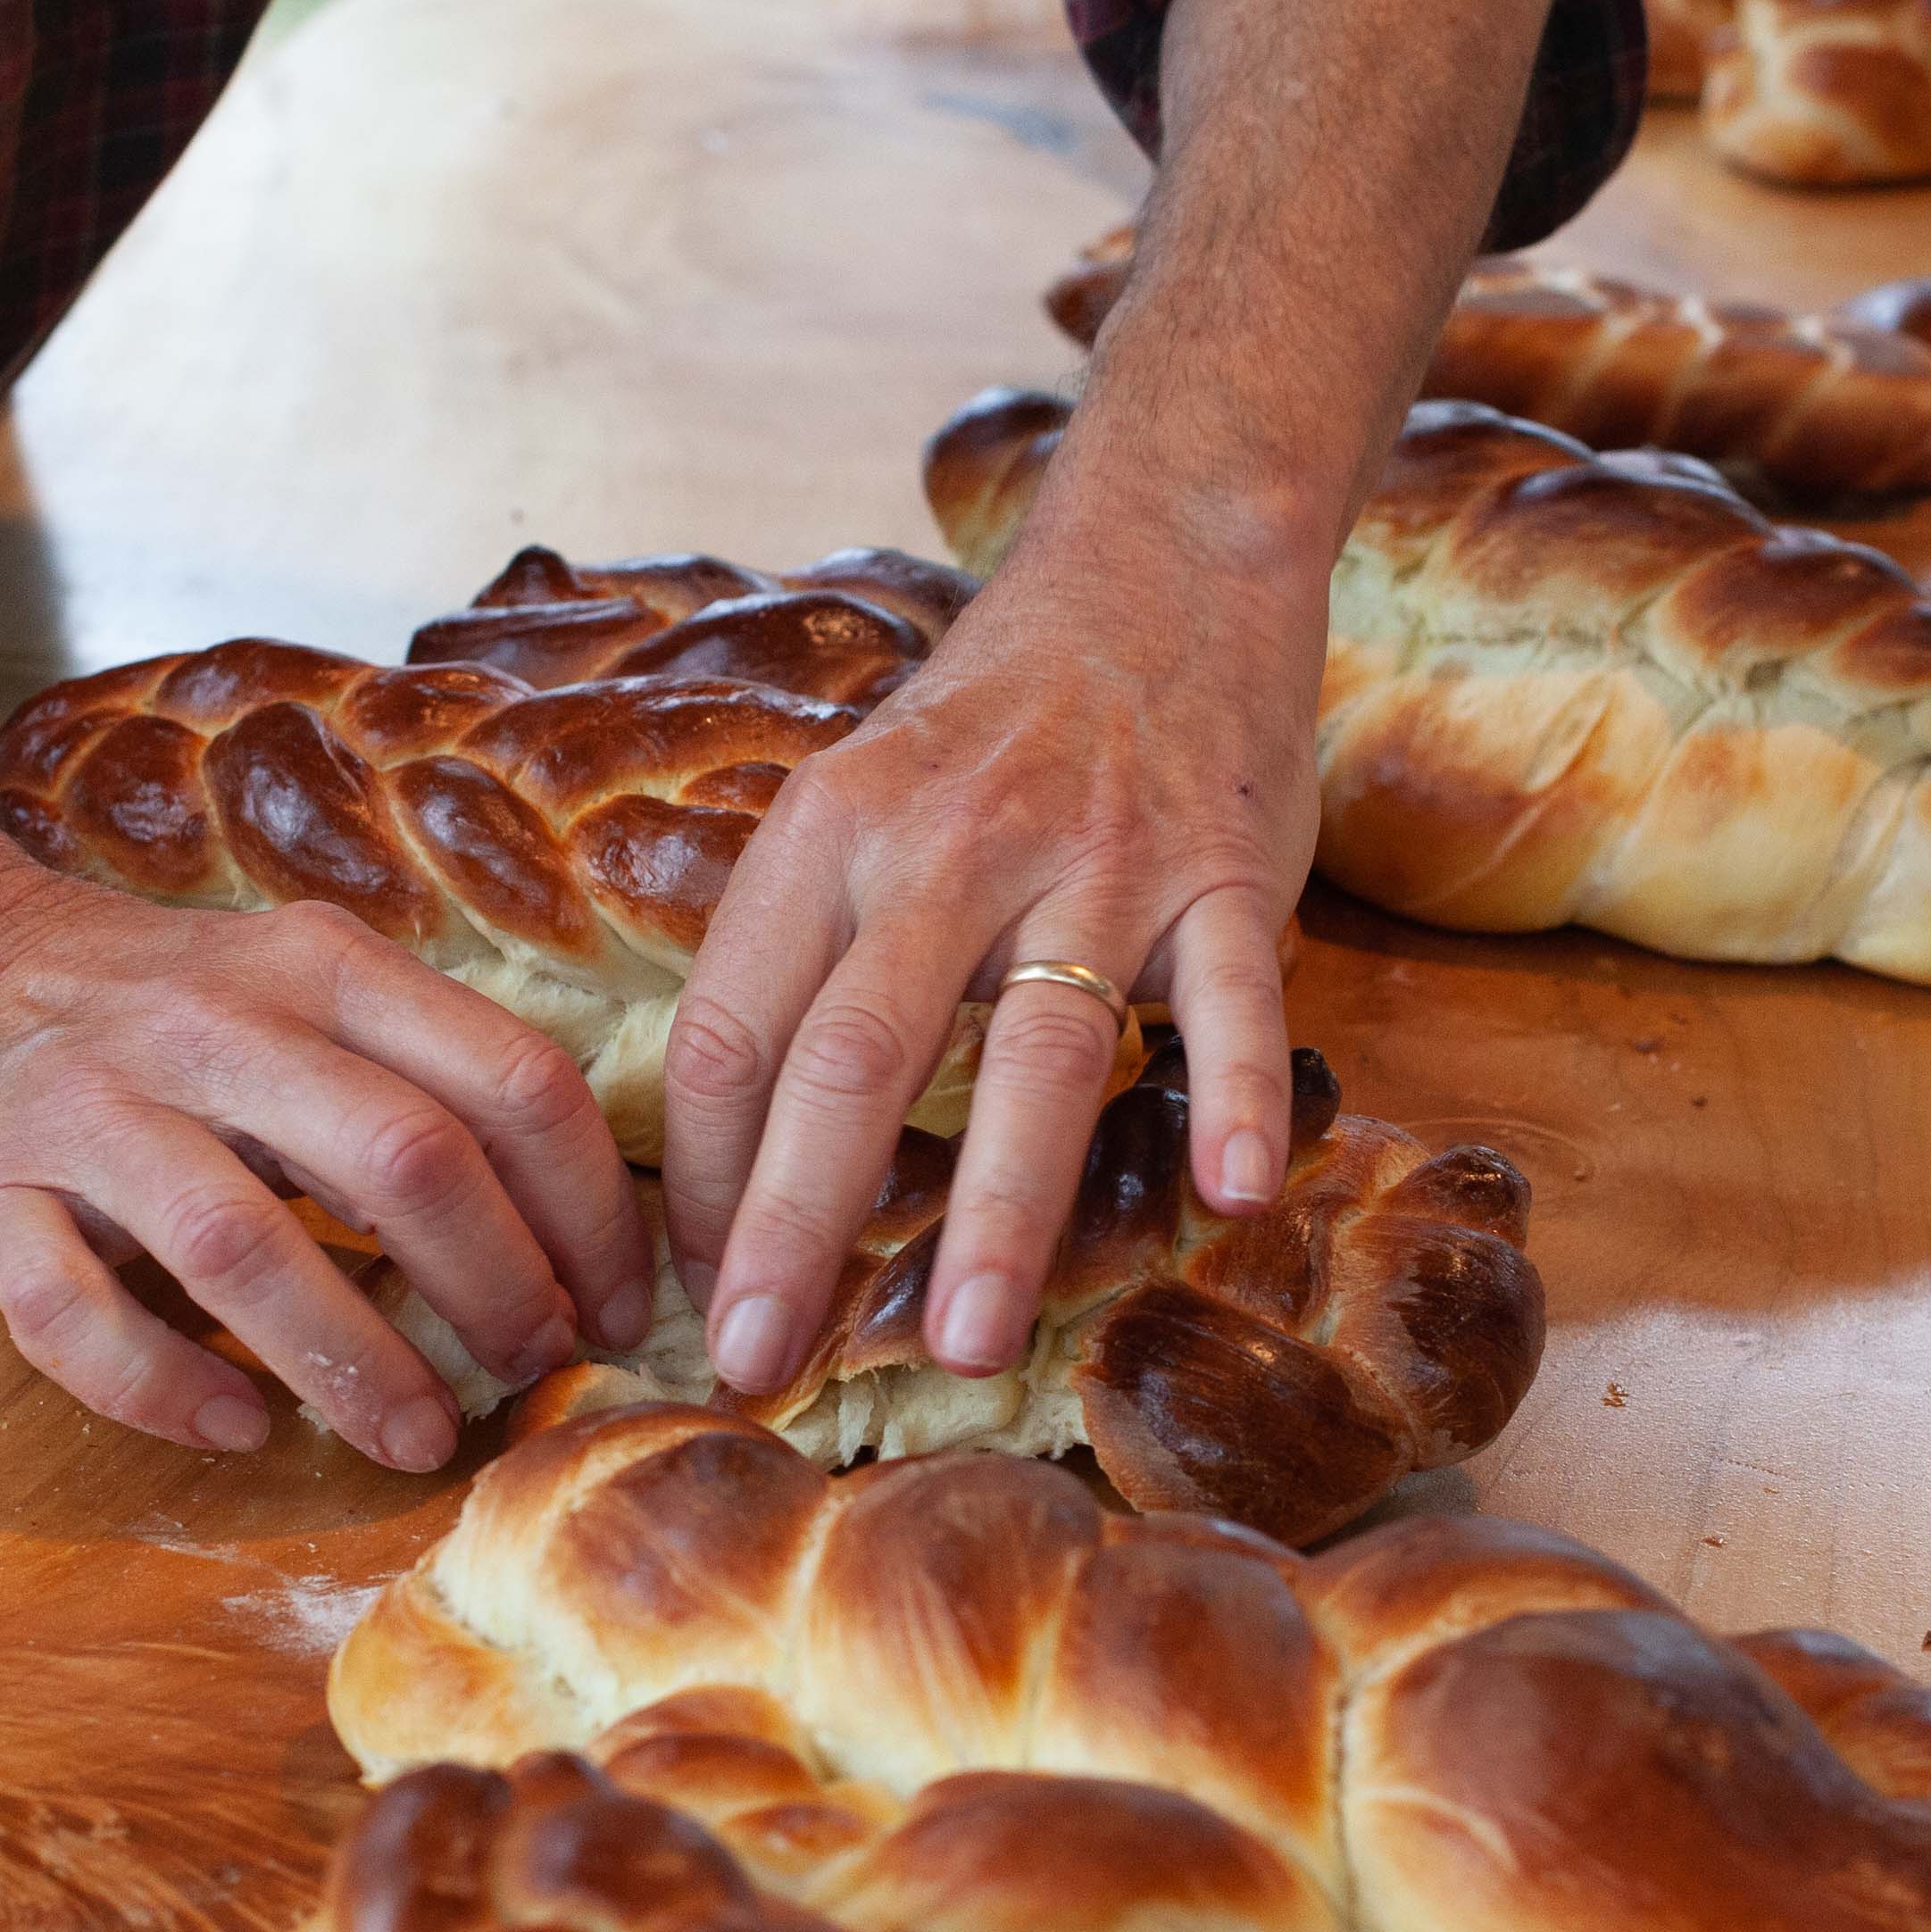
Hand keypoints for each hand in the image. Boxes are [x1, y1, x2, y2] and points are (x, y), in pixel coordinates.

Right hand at [0, 858, 657, 1468]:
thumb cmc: (158, 1011)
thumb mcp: (304, 995)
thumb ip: (421, 1088)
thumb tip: (567, 1252)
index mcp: (321, 970)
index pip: (510, 1080)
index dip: (589, 1210)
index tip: (620, 1306)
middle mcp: (211, 1026)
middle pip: (403, 1159)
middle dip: (497, 1290)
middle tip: (533, 1376)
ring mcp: (87, 1112)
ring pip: (244, 1247)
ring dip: (351, 1362)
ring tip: (416, 1440)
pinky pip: (77, 1315)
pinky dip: (165, 1385)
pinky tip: (238, 1426)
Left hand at [659, 501, 1323, 1393]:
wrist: (1159, 565)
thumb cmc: (987, 728)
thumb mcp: (854, 808)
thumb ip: (802, 961)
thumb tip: (726, 1167)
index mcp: (826, 836)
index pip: (729, 1030)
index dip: (699, 1179)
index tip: (696, 1293)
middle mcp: (945, 848)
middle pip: (852, 1058)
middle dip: (795, 1226)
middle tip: (758, 1366)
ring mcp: (1094, 860)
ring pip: (1036, 1052)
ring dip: (999, 1212)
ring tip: (968, 1347)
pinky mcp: (1224, 870)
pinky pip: (1232, 995)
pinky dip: (1234, 1092)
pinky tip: (1231, 1196)